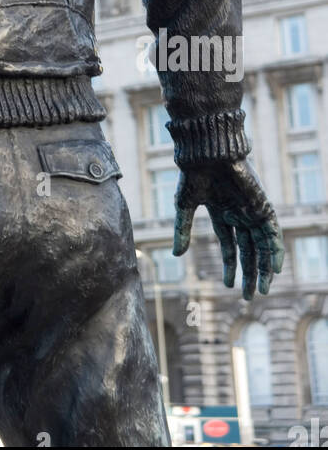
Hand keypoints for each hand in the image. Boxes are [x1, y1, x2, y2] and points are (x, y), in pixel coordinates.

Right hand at [172, 159, 283, 299]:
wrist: (208, 153)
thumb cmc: (194, 174)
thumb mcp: (184, 206)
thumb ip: (183, 230)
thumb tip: (175, 255)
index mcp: (222, 213)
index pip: (230, 246)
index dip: (231, 267)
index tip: (230, 286)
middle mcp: (240, 214)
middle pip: (248, 251)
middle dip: (249, 274)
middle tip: (249, 296)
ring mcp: (252, 211)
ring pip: (262, 246)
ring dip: (264, 268)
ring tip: (262, 289)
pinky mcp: (263, 206)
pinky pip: (273, 233)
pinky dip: (275, 251)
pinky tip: (274, 270)